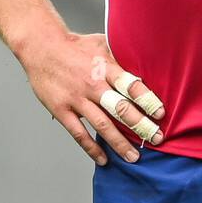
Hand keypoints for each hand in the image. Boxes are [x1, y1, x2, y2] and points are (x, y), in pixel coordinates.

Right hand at [19, 31, 165, 164]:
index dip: (147, 99)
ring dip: (120, 142)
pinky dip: (91, 148)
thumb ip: (120, 57)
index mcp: (104, 67)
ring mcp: (76, 99)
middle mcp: (92, 84)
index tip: (160, 113)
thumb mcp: (101, 43)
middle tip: (157, 139)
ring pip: (102, 125)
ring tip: (134, 157)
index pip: (130, 84)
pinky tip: (104, 159)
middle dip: (141, 126)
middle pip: (120, 108)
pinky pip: (79, 133)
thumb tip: (144, 65)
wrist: (41, 46)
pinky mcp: (61, 110)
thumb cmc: (74, 45)